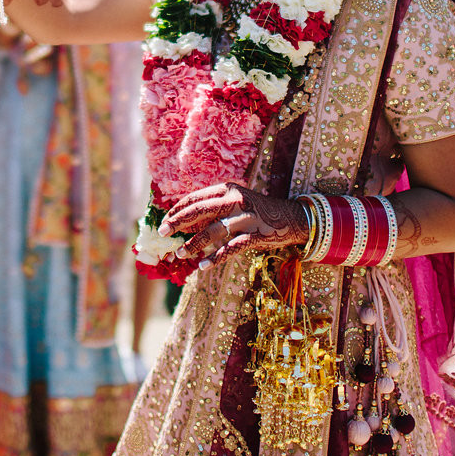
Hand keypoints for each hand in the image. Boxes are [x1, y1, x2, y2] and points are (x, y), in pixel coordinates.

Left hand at [158, 182, 308, 264]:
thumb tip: (184, 219)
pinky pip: (232, 247)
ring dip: (194, 243)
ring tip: (181, 254)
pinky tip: (204, 266)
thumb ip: (214, 207)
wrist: (291, 218)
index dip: (178, 209)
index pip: (196, 198)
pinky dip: (216, 257)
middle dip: (178, 222)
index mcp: (227, 189)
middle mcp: (235, 200)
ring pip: (213, 230)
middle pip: (199, 210)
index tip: (164, 221)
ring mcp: (246, 217)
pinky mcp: (257, 234)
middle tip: (163, 233)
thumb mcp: (235, 201)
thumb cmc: (256, 211)